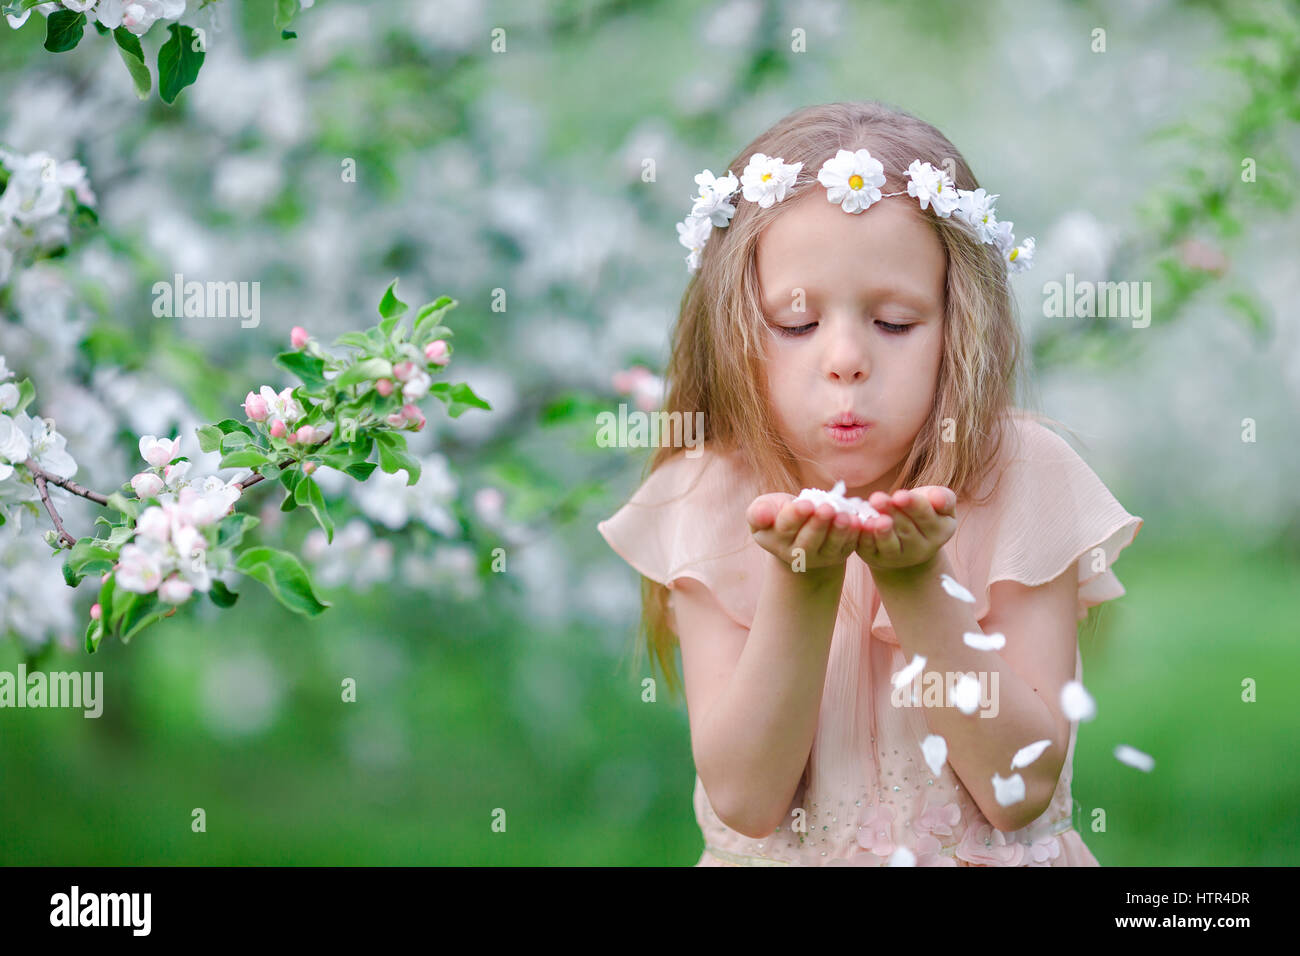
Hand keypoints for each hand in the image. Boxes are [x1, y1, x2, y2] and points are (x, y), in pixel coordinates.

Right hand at [746, 493, 867, 572]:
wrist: (800, 527)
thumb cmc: (778, 513)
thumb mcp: (763, 508)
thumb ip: (758, 512)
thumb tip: (762, 515)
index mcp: (776, 540)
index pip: (785, 528)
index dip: (795, 516)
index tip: (805, 504)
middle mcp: (797, 554)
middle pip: (809, 540)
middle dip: (819, 524)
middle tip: (827, 508)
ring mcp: (820, 556)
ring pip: (830, 546)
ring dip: (839, 531)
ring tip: (846, 516)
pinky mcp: (839, 554)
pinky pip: (848, 545)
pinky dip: (855, 535)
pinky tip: (860, 521)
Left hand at [855, 486, 956, 572]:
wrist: (905, 537)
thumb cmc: (922, 512)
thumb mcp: (937, 504)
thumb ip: (943, 498)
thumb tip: (938, 498)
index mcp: (939, 532)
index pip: (926, 517)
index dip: (913, 505)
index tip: (899, 495)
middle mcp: (921, 549)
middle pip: (905, 528)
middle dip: (891, 512)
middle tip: (877, 498)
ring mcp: (898, 557)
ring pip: (889, 544)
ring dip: (880, 532)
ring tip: (873, 520)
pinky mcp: (876, 559)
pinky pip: (869, 549)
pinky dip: (863, 538)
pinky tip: (859, 526)